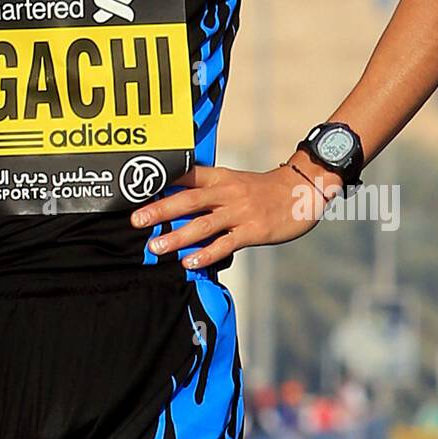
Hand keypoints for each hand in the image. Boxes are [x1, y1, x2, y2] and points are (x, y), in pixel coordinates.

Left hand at [130, 164, 327, 268]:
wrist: (301, 189)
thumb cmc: (261, 190)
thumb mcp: (233, 182)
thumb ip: (208, 192)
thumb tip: (175, 205)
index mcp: (219, 178)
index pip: (185, 176)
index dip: (161, 183)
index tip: (136, 191)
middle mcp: (227, 192)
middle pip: (188, 200)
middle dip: (160, 211)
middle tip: (136, 221)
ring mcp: (240, 212)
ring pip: (203, 224)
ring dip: (177, 236)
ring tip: (155, 247)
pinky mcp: (253, 230)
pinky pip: (226, 243)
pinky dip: (206, 253)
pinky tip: (189, 262)